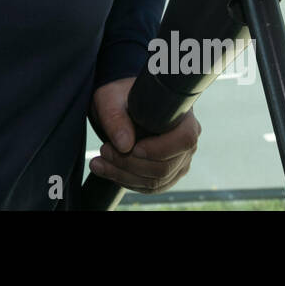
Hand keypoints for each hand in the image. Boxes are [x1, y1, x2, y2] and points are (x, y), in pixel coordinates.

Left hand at [87, 76, 199, 193]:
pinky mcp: (167, 174)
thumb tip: (124, 145)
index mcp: (182, 117)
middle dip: (130, 164)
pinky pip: (151, 187)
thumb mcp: (111, 100)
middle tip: (104, 150)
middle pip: (166, 166)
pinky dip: (126, 182)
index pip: (184, 139)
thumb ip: (115, 118)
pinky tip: (106, 170)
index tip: (132, 148)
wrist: (120, 107)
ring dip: (124, 175)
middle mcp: (186, 141)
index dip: (159, 149)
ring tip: (98, 162)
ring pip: (157, 182)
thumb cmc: (120, 98)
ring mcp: (179, 160)